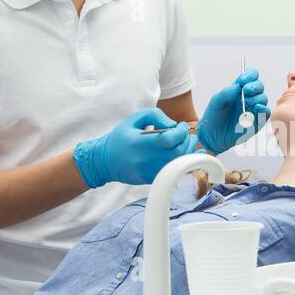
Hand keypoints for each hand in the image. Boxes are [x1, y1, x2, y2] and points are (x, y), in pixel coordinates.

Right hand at [73, 108, 196, 187]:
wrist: (105, 161)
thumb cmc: (120, 138)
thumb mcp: (134, 119)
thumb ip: (155, 116)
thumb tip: (174, 125)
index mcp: (139, 143)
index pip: (168, 139)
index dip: (180, 132)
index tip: (181, 126)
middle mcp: (145, 159)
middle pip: (176, 152)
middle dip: (186, 141)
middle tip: (187, 134)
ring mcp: (149, 172)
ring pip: (178, 165)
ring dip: (188, 152)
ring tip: (189, 142)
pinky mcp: (152, 179)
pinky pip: (173, 173)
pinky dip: (183, 164)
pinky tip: (187, 156)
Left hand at [197, 68, 269, 153]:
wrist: (212, 136)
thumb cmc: (213, 117)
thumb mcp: (215, 102)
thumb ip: (226, 92)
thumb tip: (238, 86)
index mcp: (239, 89)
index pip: (251, 76)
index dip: (250, 75)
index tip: (243, 81)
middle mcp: (248, 97)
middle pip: (259, 86)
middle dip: (254, 87)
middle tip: (246, 91)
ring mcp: (253, 109)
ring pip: (263, 98)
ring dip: (256, 98)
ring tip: (246, 103)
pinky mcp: (257, 121)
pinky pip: (266, 113)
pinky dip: (264, 109)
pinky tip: (257, 108)